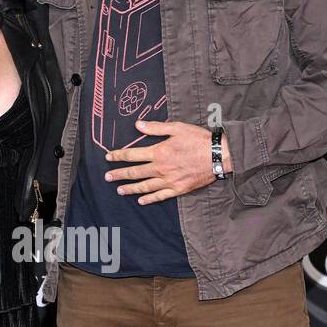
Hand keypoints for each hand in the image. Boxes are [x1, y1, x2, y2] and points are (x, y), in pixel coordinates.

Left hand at [105, 119, 232, 202]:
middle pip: (135, 172)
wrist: (218, 155)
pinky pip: (161, 196)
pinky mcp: (179, 189)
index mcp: (159, 152)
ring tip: (120, 190)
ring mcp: (169, 180)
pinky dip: (150, 199)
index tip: (109, 157)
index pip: (133, 154)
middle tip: (107, 177)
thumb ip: (156, 128)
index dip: (119, 156)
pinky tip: (141, 200)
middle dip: (119, 174)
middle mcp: (161, 168)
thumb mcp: (177, 128)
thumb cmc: (198, 139)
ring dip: (130, 188)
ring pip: (145, 186)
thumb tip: (138, 125)